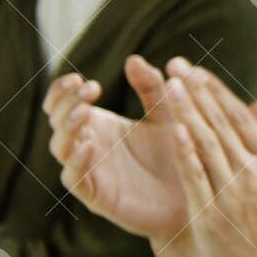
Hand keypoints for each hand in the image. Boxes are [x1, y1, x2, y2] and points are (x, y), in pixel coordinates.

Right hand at [43, 55, 186, 238]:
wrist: (199, 196)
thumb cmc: (181, 154)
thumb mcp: (168, 115)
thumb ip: (152, 88)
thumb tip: (133, 59)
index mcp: (101, 125)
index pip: (65, 102)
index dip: (64, 89)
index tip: (84, 80)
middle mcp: (90, 146)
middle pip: (57, 121)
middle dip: (65, 102)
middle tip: (87, 90)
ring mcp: (91, 172)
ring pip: (61, 148)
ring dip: (68, 127)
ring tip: (85, 111)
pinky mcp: (98, 197)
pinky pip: (75, 179)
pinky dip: (76, 161)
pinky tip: (88, 145)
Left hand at [164, 58, 256, 256]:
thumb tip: (255, 105)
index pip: (239, 118)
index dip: (215, 91)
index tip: (194, 69)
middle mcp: (256, 174)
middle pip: (221, 124)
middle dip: (197, 93)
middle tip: (176, 66)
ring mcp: (235, 193)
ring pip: (207, 144)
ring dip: (187, 112)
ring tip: (170, 86)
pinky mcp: (213, 213)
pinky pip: (197, 176)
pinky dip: (186, 152)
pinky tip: (174, 129)